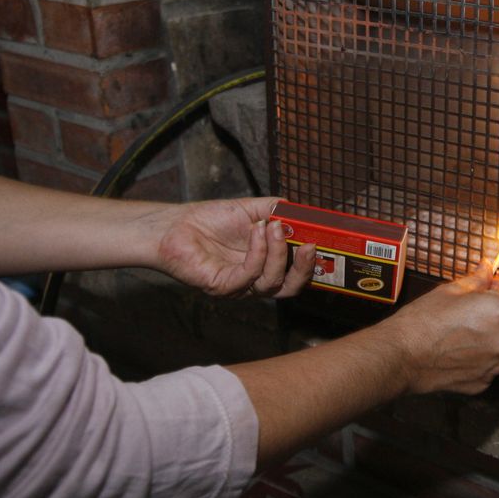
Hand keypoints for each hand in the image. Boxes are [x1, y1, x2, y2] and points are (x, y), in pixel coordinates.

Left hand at [153, 197, 315, 297]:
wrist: (177, 225)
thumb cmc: (211, 220)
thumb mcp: (252, 210)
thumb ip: (278, 210)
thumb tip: (302, 211)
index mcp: (266, 265)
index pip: (296, 273)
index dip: (312, 263)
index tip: (322, 241)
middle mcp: (255, 281)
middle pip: (290, 288)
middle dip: (303, 268)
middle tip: (309, 246)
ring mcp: (240, 287)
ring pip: (271, 282)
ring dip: (277, 252)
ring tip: (272, 226)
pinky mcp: (223, 287)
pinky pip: (249, 276)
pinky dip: (257, 252)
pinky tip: (256, 230)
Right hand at [382, 260, 498, 394]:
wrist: (401, 356)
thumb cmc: (421, 322)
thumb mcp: (449, 291)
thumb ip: (476, 280)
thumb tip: (487, 268)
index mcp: (497, 310)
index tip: (488, 288)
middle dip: (496, 313)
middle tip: (469, 311)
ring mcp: (495, 363)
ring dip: (488, 336)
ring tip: (460, 333)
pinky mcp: (484, 380)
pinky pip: (489, 363)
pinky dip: (479, 357)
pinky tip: (457, 351)